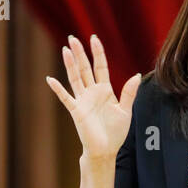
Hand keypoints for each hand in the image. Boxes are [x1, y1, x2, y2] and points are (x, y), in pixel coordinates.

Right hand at [47, 35, 139, 162]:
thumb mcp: (126, 111)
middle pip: (85, 68)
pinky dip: (58, 89)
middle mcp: (92, 93)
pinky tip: (50, 79)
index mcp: (105, 90)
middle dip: (80, 53)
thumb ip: (129, 93)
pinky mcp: (76, 111)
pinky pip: (65, 97)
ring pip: (75, 78)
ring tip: (65, 50)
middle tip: (73, 38)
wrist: (105, 150)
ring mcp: (83, 101)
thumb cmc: (115, 132)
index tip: (94, 38)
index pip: (100, 67)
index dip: (97, 53)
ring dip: (70, 64)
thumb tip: (136, 75)